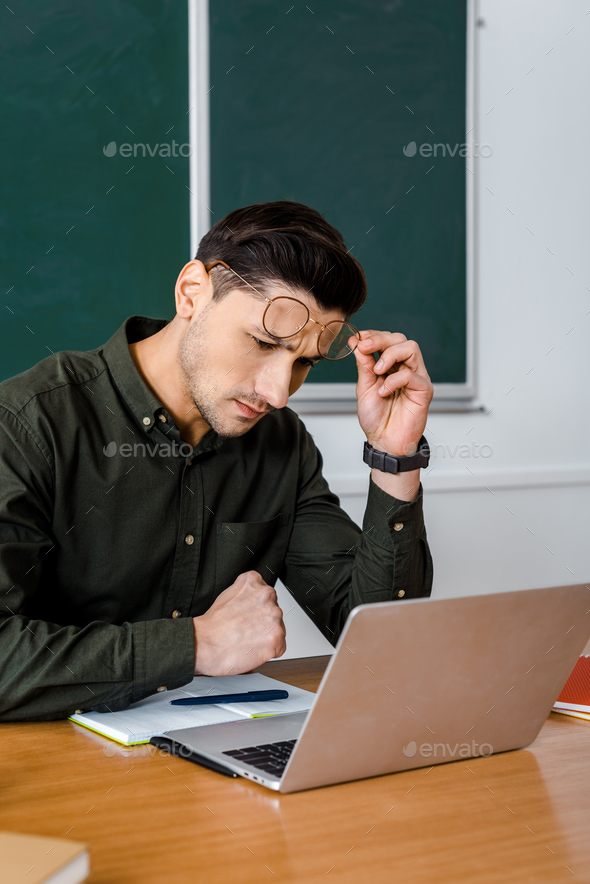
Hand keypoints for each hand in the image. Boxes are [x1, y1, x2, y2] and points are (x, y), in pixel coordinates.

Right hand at [192, 571, 285, 675]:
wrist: (204, 644)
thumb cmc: (213, 625)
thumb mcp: (228, 593)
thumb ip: (247, 592)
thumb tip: (254, 600)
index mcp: (255, 583)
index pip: (266, 597)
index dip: (256, 611)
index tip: (248, 618)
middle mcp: (267, 595)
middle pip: (274, 612)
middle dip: (263, 623)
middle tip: (245, 630)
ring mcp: (274, 616)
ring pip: (278, 629)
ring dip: (266, 637)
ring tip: (247, 639)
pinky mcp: (276, 636)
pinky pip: (280, 647)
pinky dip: (268, 652)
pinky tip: (252, 648)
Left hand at [353, 331, 432, 456]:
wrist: (384, 442)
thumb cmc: (376, 418)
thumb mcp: (364, 387)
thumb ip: (364, 365)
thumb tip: (356, 342)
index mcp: (392, 366)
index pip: (388, 340)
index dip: (374, 335)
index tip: (359, 338)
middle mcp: (406, 368)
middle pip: (400, 339)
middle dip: (380, 340)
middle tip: (365, 348)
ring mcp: (416, 378)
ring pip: (411, 348)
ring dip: (390, 354)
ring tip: (377, 370)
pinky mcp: (424, 390)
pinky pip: (411, 375)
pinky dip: (394, 380)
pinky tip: (383, 391)